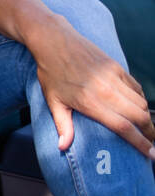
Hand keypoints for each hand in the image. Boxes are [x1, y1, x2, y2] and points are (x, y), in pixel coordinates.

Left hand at [31, 17, 153, 157]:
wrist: (54, 41)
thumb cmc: (50, 73)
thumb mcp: (52, 101)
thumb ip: (62, 125)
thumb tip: (62, 147)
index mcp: (90, 102)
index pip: (123, 127)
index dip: (140, 143)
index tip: (151, 154)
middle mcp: (106, 90)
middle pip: (139, 116)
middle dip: (149, 133)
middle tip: (152, 143)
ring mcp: (113, 77)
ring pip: (141, 103)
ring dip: (146, 118)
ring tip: (146, 129)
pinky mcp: (117, 67)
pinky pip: (137, 88)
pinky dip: (141, 100)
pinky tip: (139, 109)